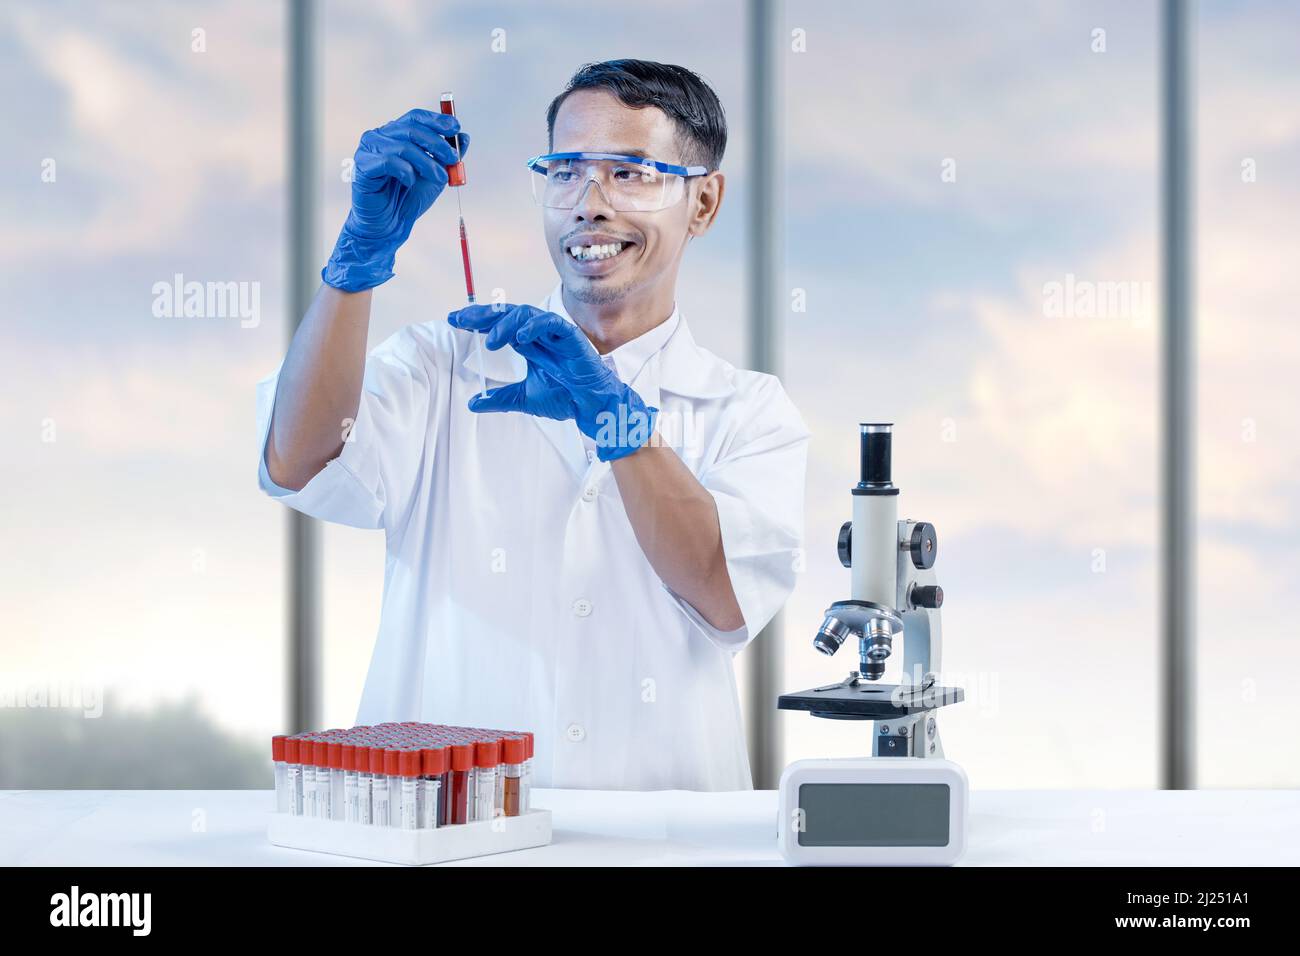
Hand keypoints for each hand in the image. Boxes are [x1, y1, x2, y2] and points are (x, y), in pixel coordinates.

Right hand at [322, 109, 470, 291]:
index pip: (416, 117)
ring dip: (426, 162)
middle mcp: (381, 137)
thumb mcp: (436, 175)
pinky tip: (410, 183)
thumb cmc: (409, 198)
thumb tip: (464, 137)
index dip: (436, 120)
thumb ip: (447, 157)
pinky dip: (405, 172)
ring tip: (439, 179)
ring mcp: (369, 149)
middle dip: (437, 143)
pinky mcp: (363, 166)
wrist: (390, 225)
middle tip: (453, 159)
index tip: (456, 127)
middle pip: (411, 128)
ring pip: (403, 146)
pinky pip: (388, 161)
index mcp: (397, 134)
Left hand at [448, 304, 657, 461]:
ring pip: (526, 315)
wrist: (590, 407)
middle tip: (462, 320)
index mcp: (528, 344)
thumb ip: (500, 398)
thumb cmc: (565, 398)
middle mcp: (538, 334)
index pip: (499, 324)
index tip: (455, 321)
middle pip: (507, 314)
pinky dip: (534, 327)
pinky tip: (519, 338)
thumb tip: (473, 403)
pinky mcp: (570, 336)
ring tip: (491, 341)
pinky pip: (550, 323)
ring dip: (506, 324)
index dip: (477, 320)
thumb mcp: (524, 398)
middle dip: (483, 315)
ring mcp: (554, 333)